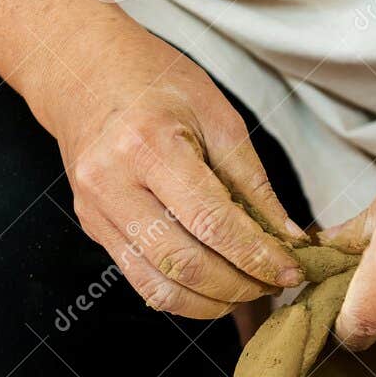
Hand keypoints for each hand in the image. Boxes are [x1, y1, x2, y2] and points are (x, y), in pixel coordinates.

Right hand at [47, 22, 305, 318]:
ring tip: (248, 292)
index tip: (290, 271)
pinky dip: (184, 298)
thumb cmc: (157, 84)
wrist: (85, 74)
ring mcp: (96, 211)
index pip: (211, 222)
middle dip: (239, 285)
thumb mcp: (218, 118)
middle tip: (273, 285)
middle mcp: (112, 183)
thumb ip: (253, 183)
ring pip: (160, 285)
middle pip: (185, 263)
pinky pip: (141, 281)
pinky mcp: (93, 228)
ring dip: (213, 302)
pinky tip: (214, 291)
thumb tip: (289, 239)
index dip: (257, 255)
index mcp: (146, 144)